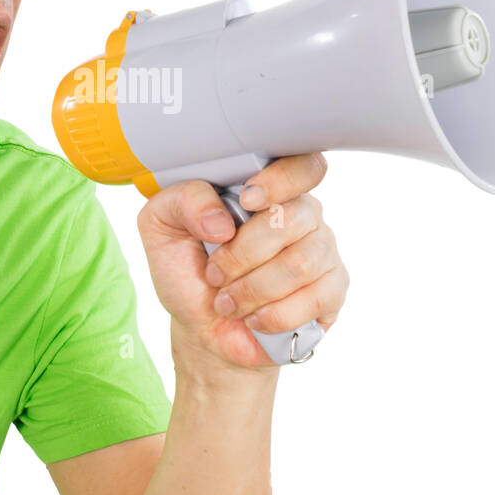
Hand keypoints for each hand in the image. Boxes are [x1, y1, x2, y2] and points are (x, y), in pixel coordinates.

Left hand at [136, 153, 348, 370]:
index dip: (281, 180)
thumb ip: (182, 201)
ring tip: (228, 301)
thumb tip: (222, 221)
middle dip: (242, 254)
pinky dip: (274, 315)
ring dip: (252, 290)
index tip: (247, 201)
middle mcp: (302, 214)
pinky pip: (315, 299)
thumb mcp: (162, 226)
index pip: (301, 165)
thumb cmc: (187, 270)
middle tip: (215, 274)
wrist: (202, 328)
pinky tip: (255, 318)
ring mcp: (322, 252)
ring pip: (300, 264)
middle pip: (291, 219)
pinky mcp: (332, 291)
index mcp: (267, 187)